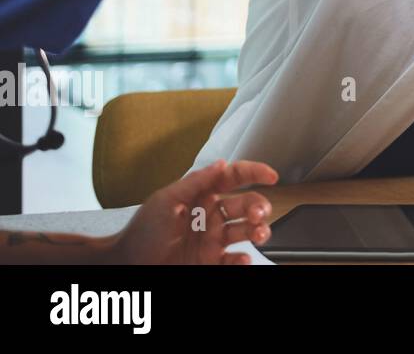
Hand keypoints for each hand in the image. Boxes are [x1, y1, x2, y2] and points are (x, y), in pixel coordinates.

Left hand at [106, 160, 277, 264]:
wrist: (127, 264)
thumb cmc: (141, 231)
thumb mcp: (166, 200)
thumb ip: (195, 182)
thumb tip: (221, 164)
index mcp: (202, 196)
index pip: (233, 178)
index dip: (254, 173)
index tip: (271, 175)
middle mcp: (212, 215)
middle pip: (246, 205)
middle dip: (259, 206)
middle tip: (258, 214)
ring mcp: (213, 238)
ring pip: (247, 230)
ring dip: (259, 230)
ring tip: (259, 234)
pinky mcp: (211, 260)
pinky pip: (234, 259)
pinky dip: (243, 260)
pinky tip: (242, 259)